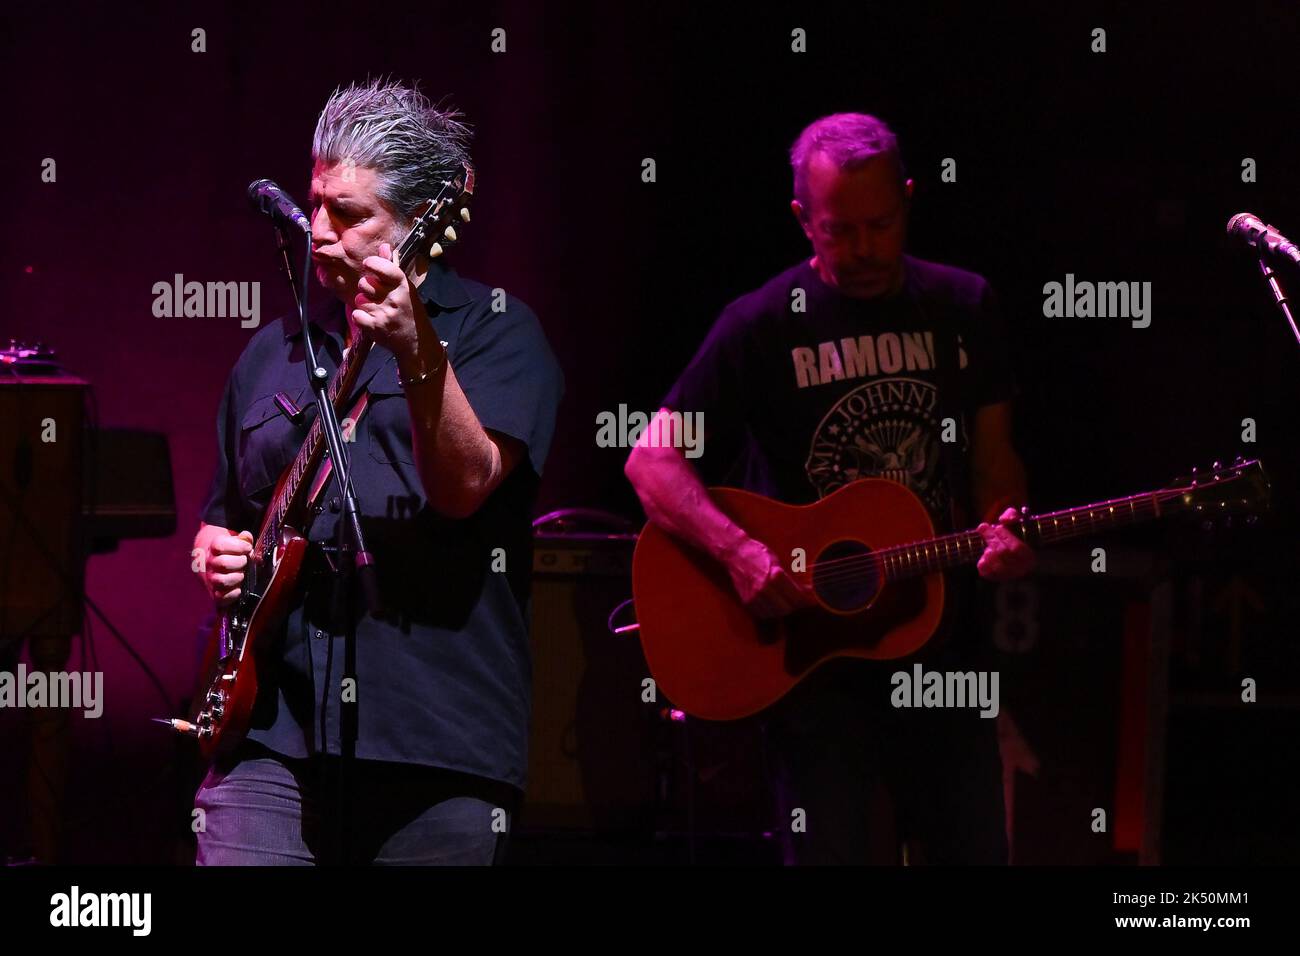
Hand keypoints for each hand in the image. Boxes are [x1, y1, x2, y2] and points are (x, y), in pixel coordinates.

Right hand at [196, 527, 254, 606]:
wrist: (210, 562)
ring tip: (242, 574)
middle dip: (240, 562)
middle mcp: (209, 563)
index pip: (219, 545)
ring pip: (221, 580)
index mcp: (213, 548)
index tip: (248, 547)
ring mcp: (210, 578)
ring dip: (237, 577)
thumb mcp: (236, 541)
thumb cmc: (229, 551)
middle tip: (245, 561)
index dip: (238, 546)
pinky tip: (239, 588)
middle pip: (222, 563)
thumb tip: (246, 537)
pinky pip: (221, 597)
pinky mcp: (213, 592)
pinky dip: (233, 594)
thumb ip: (244, 538)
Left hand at [352, 241, 420, 357]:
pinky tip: (371, 320)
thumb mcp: (406, 289)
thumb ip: (392, 268)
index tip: (368, 265)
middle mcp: (394, 298)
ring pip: (359, 300)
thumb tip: (384, 246)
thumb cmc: (410, 312)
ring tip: (377, 310)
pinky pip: (356, 315)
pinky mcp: (375, 327)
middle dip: (366, 289)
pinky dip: (361, 318)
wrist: (416, 343)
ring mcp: (384, 313)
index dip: (371, 263)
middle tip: (376, 296)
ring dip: (364, 305)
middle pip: (364, 284)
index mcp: (403, 286)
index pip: (382, 267)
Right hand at [721, 536, 816, 618]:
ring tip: (788, 601)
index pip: (797, 597)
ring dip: (784, 609)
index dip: (807, 600)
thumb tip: (806, 590)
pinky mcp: (748, 602)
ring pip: (777, 613)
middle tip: (801, 601)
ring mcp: (755, 597)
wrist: (736, 554)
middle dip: (796, 606)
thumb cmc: (759, 554)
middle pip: (788, 608)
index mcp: (775, 577)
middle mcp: (765, 589)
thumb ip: (791, 579)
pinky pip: (764, 614)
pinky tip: (774, 604)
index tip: (813, 600)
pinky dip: (772, 612)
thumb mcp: (778, 562)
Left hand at [976, 507, 1035, 581]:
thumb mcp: (1016, 522)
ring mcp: (1009, 575)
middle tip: (984, 528)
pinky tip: (985, 555)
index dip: (1005, 536)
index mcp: (1030, 555)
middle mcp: (1022, 568)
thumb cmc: (1014, 535)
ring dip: (988, 551)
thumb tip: (1004, 520)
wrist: (1010, 553)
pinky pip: (987, 573)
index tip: (998, 527)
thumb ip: (1012, 516)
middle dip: (992, 538)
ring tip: (988, 545)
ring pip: (995, 564)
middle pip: (1003, 553)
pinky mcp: (996, 579)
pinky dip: (983, 562)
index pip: (1017, 548)